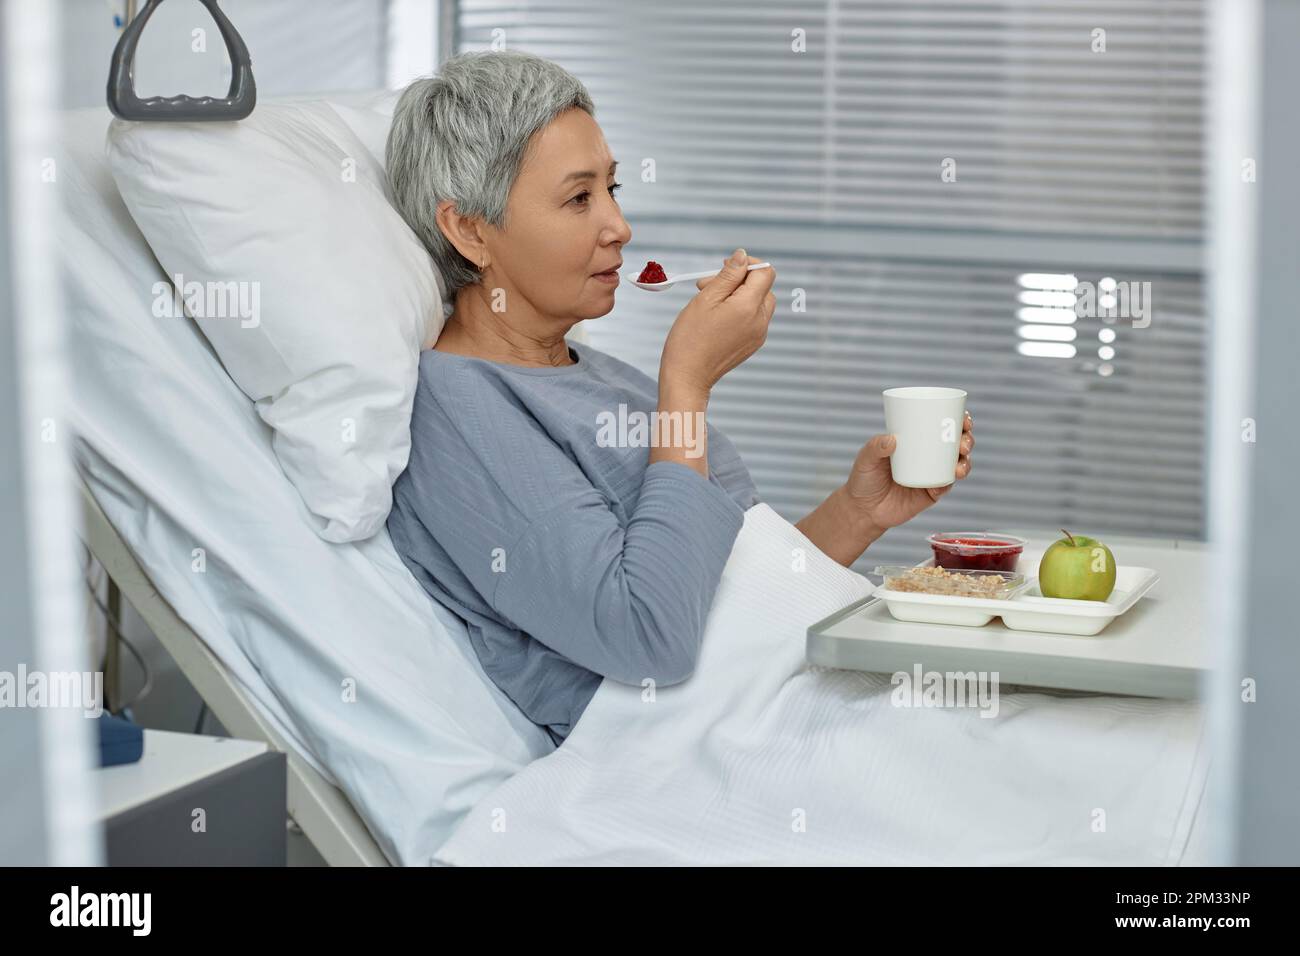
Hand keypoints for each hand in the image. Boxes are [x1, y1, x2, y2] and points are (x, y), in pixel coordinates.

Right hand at [658, 249, 775, 394]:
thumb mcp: (706, 298)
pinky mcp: (753, 344)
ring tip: (711, 301)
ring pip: (759, 302)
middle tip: (709, 284)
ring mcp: (759, 334)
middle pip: (763, 287)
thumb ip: (728, 275)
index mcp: (749, 307)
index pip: (765, 272)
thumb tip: (742, 256)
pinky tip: (717, 318)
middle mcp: (760, 321)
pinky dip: (740, 311)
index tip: (726, 267)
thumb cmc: (690, 338)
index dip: (747, 264)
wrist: (688, 376)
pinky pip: (754, 318)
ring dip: (739, 295)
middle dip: (739, 280)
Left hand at [843, 410, 973, 532]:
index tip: (965, 419)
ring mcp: (931, 475)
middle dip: (967, 440)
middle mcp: (928, 456)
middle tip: (963, 444)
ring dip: (965, 462)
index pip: (941, 426)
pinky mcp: (930, 494)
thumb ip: (875, 448)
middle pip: (956, 444)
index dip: (959, 421)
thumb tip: (892, 439)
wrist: (863, 510)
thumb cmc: (864, 479)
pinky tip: (947, 481)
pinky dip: (949, 482)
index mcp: (916, 441)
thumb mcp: (866, 459)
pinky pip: (945, 486)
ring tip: (959, 464)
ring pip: (957, 465)